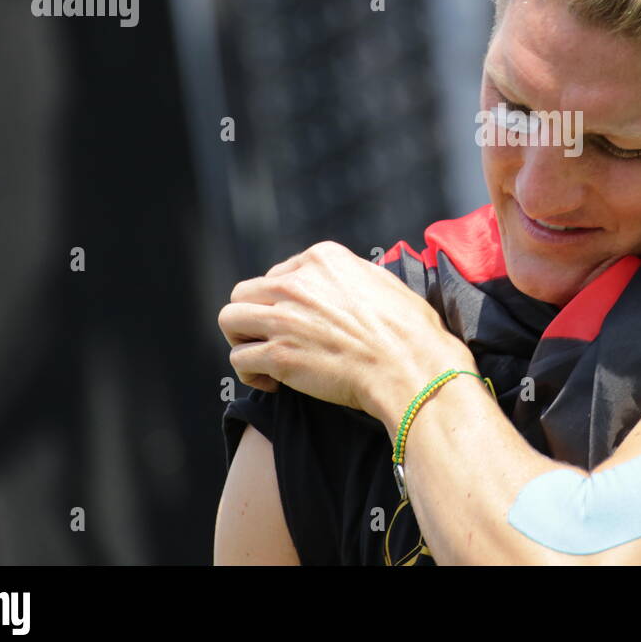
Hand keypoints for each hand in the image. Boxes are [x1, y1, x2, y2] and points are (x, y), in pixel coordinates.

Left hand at [218, 241, 469, 419]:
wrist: (409, 366)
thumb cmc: (408, 330)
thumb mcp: (381, 282)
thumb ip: (349, 276)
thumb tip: (339, 286)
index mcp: (322, 259)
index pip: (278, 273)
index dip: (283, 300)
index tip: (297, 320)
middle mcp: (296, 282)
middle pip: (245, 292)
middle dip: (255, 316)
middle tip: (273, 338)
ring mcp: (283, 317)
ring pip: (230, 319)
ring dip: (243, 339)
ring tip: (263, 357)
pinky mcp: (278, 354)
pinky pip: (239, 358)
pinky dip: (251, 373)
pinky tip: (272, 382)